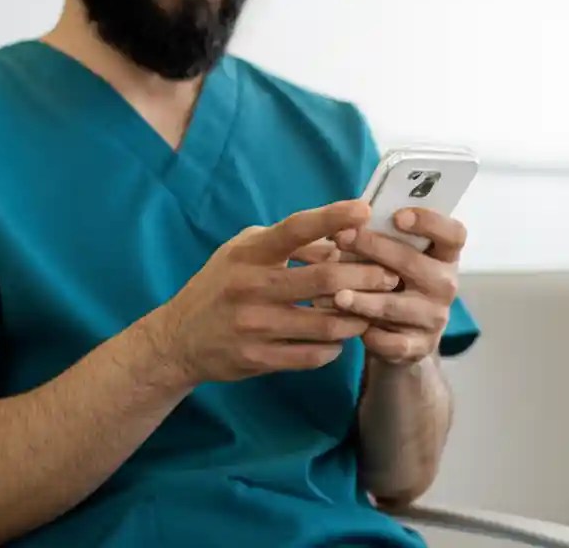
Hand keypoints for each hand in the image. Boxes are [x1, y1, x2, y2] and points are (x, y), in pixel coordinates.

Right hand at [153, 201, 401, 384]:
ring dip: (358, 316)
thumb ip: (290, 244)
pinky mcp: (258, 359)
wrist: (178, 339)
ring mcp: (255, 326)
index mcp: (249, 253)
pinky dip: (335, 346)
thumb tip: (342, 239)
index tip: (364, 209)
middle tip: (390, 276)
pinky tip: (340, 337)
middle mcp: (251, 287)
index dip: (332, 217)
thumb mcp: (244, 251)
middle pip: (325, 279)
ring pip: (326, 323)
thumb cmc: (220, 285)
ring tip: (373, 309)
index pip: (295, 229)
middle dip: (366, 276)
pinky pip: (313, 355)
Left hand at [327, 208, 465, 364]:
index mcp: (445, 256)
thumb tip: (342, 223)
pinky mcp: (420, 347)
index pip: (453, 234)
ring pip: (395, 306)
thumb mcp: (393, 258)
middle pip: (413, 263)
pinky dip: (368, 334)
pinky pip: (390, 341)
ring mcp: (435, 318)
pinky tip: (350, 326)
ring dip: (364, 299)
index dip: (429, 222)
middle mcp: (446, 285)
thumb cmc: (393, 281)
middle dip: (374, 248)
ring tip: (336, 295)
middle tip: (342, 238)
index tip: (397, 216)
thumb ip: (379, 238)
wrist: (402, 336)